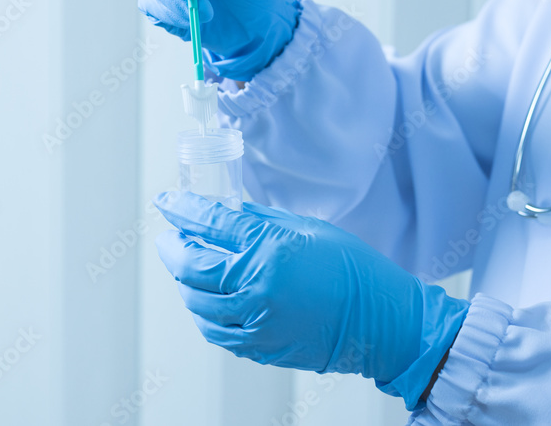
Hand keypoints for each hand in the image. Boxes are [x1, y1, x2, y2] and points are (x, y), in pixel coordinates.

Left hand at [153, 191, 468, 408]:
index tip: (166, 203)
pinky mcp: (260, 347)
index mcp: (270, 249)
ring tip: (187, 267)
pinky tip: (205, 300)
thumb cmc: (353, 270)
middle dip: (173, 247)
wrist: (383, 321)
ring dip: (185, 281)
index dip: (181, 210)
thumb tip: (226, 213)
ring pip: (196, 301)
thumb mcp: (308, 229)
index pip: (210, 224)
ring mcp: (256, 321)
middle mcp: (256, 286)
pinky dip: (202, 312)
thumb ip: (261, 223)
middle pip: (191, 265)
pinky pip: (215, 330)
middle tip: (170, 237)